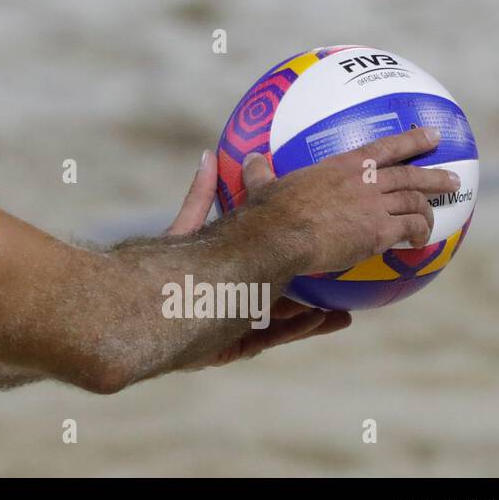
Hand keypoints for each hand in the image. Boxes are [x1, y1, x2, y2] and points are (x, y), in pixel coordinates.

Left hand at [168, 149, 352, 369]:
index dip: (280, 257)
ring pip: (280, 321)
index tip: (309, 244)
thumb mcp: (190, 224)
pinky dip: (301, 328)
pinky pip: (274, 338)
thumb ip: (200, 193)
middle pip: (271, 295)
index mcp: (220, 271)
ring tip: (346, 310)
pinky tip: (328, 320)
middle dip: (303, 291)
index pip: (255, 264)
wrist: (152, 306)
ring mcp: (231, 324)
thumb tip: (208, 154)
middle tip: (336, 279)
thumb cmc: (169, 263)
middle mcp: (226, 299)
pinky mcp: (233, 345)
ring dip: (312, 315)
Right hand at [238, 126, 459, 273]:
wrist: (280, 234)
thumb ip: (260, 171)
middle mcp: (364, 182)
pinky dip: (419, 235)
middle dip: (435, 176)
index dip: (412, 140)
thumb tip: (249, 160)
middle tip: (452, 179)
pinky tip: (419, 244)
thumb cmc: (270, 210)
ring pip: (415, 203)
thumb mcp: (263, 184)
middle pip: (410, 176)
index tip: (433, 134)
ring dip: (429, 210)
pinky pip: (409, 230)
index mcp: (341, 167)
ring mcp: (374, 207)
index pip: (384, 147)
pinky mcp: (378, 233)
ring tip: (436, 217)